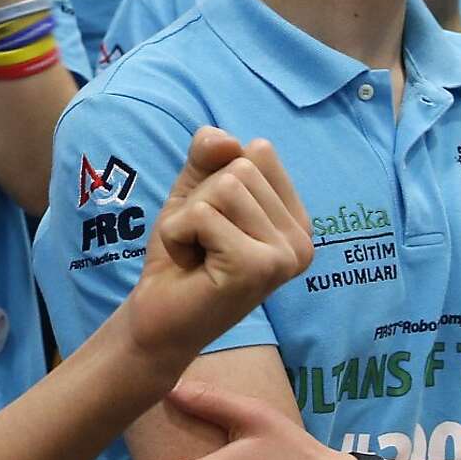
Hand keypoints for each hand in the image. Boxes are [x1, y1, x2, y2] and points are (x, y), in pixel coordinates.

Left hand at [119, 128, 312, 374]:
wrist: (158, 318)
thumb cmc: (183, 255)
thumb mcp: (196, 191)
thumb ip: (210, 154)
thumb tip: (226, 141)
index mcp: (297, 219)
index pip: (259, 151)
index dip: (218, 177)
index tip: (215, 224)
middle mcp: (302, 239)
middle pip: (241, 168)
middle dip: (202, 201)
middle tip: (202, 244)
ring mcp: (284, 256)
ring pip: (224, 187)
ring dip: (189, 219)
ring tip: (199, 254)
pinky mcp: (256, 268)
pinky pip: (203, 215)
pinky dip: (179, 235)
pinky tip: (191, 266)